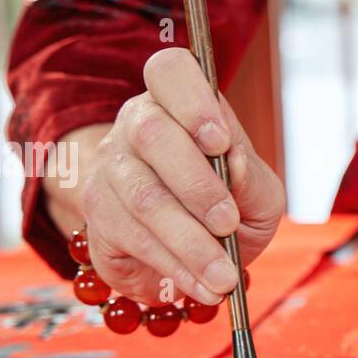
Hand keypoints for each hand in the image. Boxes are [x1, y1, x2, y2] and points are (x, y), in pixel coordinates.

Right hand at [43, 48, 284, 305]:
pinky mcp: (98, 217)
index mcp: (178, 105)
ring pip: (142, 197)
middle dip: (196, 184)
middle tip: (229, 223)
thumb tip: (231, 163)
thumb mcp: (259, 195)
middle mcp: (135, 128)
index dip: (192, 101)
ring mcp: (110, 171)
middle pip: (151, 134)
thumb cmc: (231, 207)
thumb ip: (251, 178)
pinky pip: (132, 239)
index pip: (170, 72)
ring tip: (224, 276)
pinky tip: (202, 285)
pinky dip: (174, 267)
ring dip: (189, 241)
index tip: (221, 141)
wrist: (193, 251)